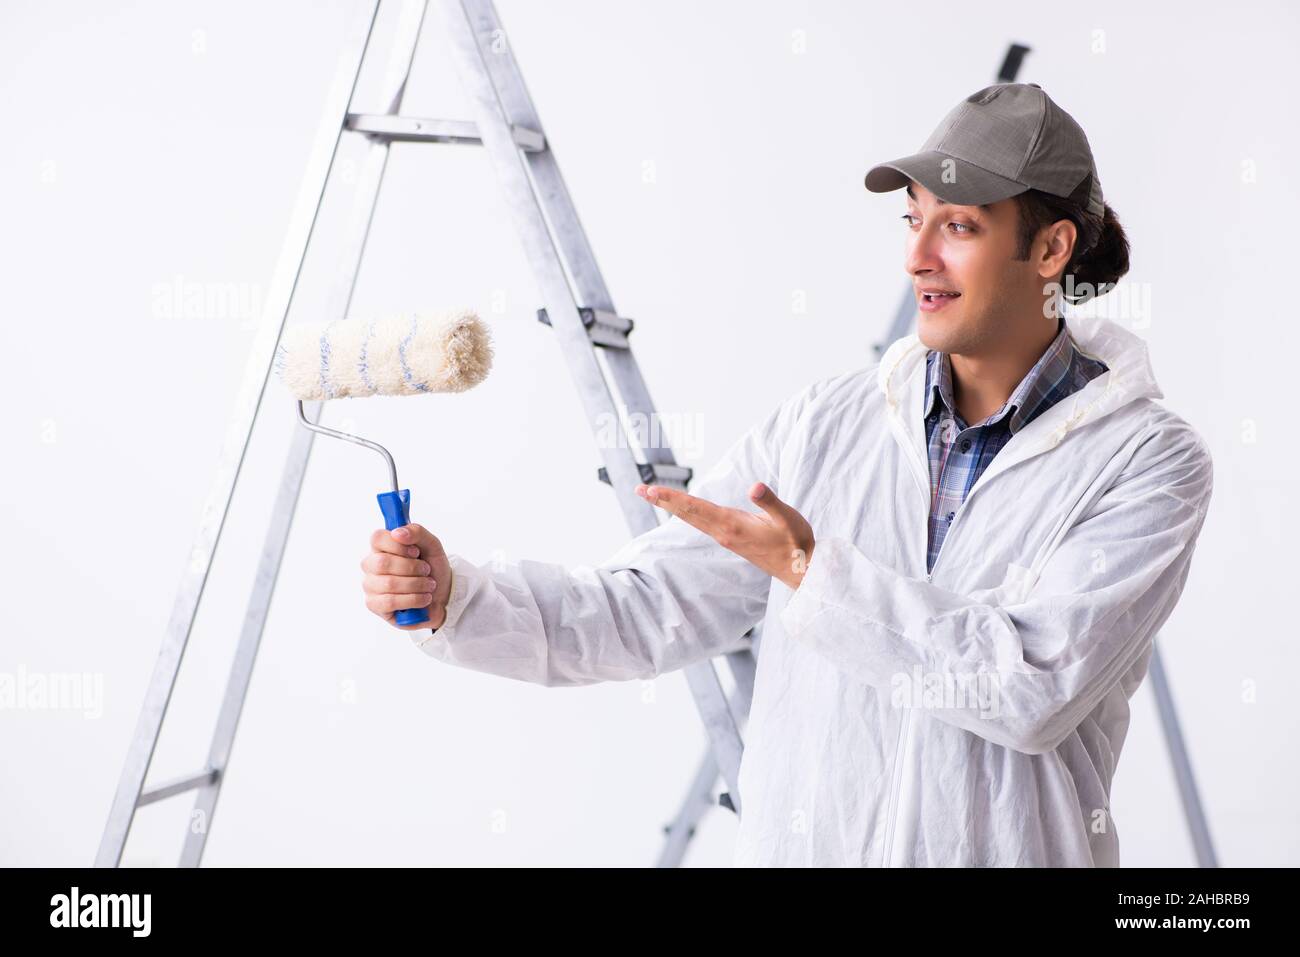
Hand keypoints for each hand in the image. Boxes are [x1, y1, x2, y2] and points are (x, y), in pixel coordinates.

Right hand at [361, 523, 452, 629]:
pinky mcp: (374, 605)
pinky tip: (423, 598)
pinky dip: (413, 599)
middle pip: (382, 562)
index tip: (416, 552)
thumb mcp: (432, 546)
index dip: (399, 545)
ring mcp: (370, 585)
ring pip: (389, 583)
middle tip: (426, 571)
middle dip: (412, 568)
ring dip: (417, 584)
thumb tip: (397, 533)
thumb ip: (417, 532)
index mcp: (381, 547)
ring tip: (429, 585)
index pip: (377, 538)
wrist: (443, 595)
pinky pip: (390, 602)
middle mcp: (371, 565)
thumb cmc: (433, 569)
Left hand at [635, 480, 814, 588]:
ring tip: (652, 495)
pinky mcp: (730, 539)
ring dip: (671, 506)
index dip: (673, 498)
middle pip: (687, 514)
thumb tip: (754, 487)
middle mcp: (723, 533)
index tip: (651, 490)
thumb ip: (770, 502)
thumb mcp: (787, 518)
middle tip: (639, 489)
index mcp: (732, 526)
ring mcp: (725, 537)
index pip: (696, 508)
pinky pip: (701, 522)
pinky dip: (687, 512)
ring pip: (692, 518)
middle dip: (662, 501)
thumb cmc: (796, 543)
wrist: (800, 570)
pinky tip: (682, 508)